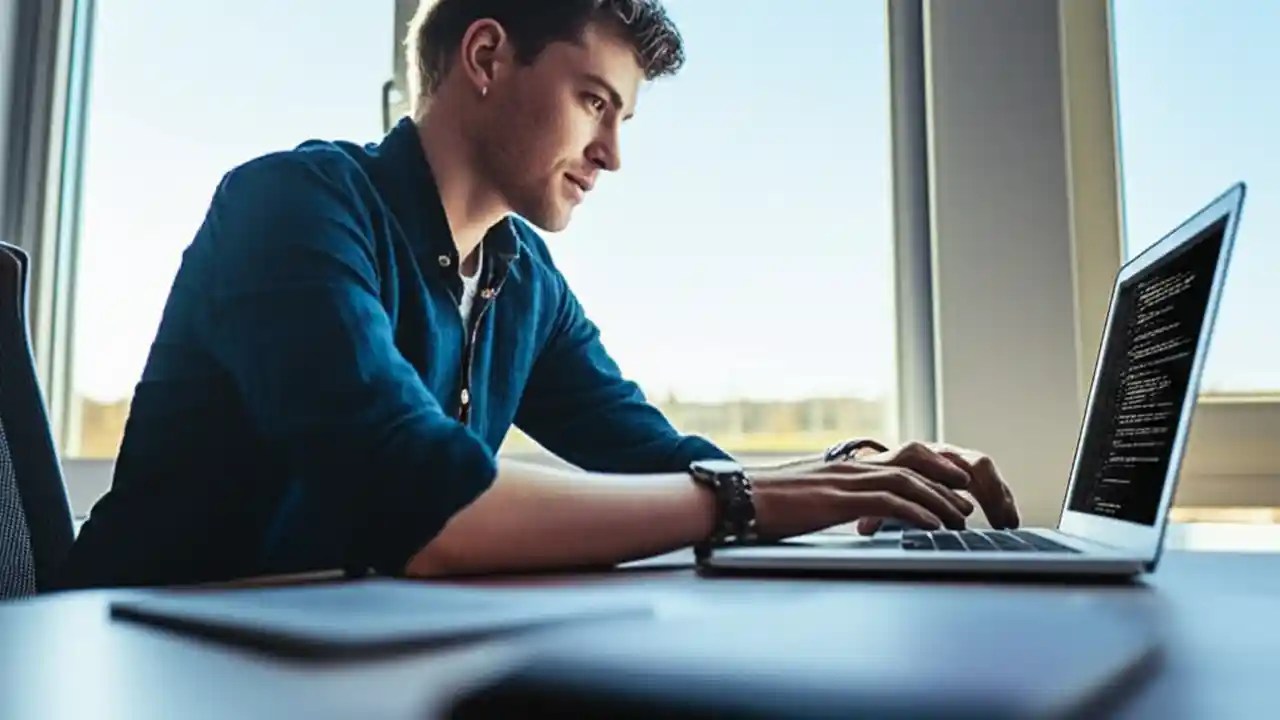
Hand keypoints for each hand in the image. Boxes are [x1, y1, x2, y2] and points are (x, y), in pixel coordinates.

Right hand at [747, 441, 1017, 540]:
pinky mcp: (838, 500)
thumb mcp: (802, 499)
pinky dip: (917, 513)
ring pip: (907, 483)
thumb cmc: (760, 503)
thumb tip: (835, 512)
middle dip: (945, 484)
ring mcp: (844, 481)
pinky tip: (933, 525)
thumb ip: (825, 501)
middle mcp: (848, 468)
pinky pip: (889, 503)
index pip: (896, 462)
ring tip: (961, 518)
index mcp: (841, 467)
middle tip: (968, 503)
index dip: (929, 472)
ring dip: (939, 500)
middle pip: (911, 467)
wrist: (734, 498)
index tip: (951, 486)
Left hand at [850, 442, 1019, 534]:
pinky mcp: (965, 473)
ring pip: (982, 469)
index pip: (926, 455)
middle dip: (986, 488)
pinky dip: (1000, 501)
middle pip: (967, 460)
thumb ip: (872, 511)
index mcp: (909, 457)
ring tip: (1008, 523)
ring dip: (998, 495)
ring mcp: (954, 462)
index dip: (944, 470)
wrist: (882, 473)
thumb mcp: (874, 499)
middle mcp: (936, 454)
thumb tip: (865, 527)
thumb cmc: (878, 489)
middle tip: (997, 516)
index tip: (963, 489)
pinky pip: (988, 482)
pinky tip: (1008, 522)